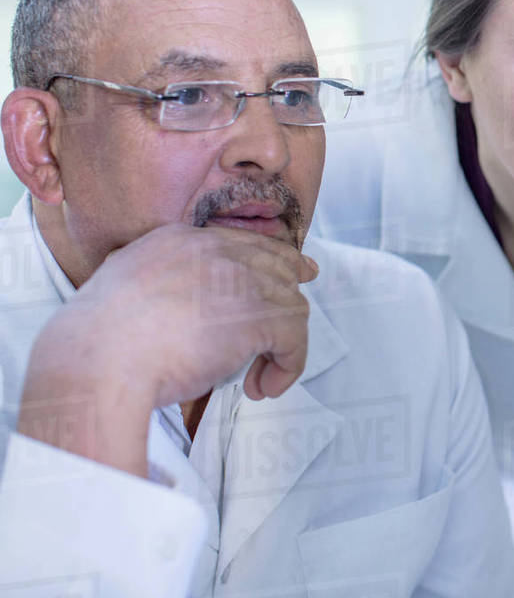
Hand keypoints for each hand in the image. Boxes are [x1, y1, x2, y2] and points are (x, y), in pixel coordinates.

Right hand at [17, 224, 318, 476]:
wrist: (98, 360)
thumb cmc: (98, 342)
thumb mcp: (123, 288)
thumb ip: (153, 284)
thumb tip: (167, 302)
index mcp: (179, 241)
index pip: (244, 244)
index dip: (276, 262)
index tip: (299, 275)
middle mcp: (214, 251)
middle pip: (277, 268)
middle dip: (288, 301)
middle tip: (285, 337)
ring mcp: (239, 279)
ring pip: (290, 306)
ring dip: (280, 348)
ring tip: (257, 380)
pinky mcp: (257, 315)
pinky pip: (293, 338)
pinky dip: (287, 366)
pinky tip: (264, 387)